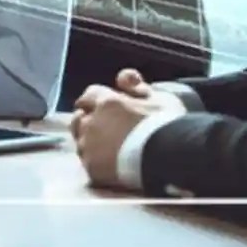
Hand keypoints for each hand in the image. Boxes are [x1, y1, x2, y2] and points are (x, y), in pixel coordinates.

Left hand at [70, 73, 185, 188]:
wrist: (168, 158)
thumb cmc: (166, 125)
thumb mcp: (158, 98)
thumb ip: (136, 86)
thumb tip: (122, 78)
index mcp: (107, 102)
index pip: (89, 95)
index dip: (94, 100)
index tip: (98, 105)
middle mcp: (93, 122)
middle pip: (78, 118)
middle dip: (86, 120)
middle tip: (100, 128)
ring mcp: (90, 146)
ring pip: (80, 141)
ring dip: (88, 141)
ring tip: (104, 148)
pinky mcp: (92, 167)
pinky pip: (87, 162)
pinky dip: (94, 161)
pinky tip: (108, 164)